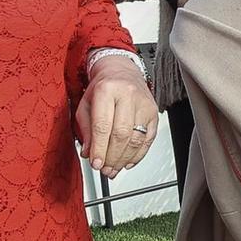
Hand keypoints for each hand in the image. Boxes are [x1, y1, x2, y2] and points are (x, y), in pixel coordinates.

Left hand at [77, 56, 158, 176]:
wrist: (121, 72)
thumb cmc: (102, 88)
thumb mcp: (86, 105)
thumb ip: (86, 130)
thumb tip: (89, 153)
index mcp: (107, 90)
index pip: (103, 125)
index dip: (99, 148)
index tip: (95, 163)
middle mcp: (128, 95)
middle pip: (121, 134)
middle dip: (112, 157)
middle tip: (104, 169)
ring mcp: (144, 104)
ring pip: (136, 139)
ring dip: (124, 159)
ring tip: (114, 168)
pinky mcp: (154, 113)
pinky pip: (148, 139)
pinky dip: (138, 155)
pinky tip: (128, 162)